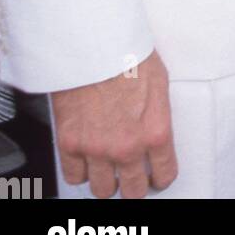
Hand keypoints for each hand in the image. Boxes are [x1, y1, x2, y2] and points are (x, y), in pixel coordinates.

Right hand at [51, 49, 176, 198]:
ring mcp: (97, 149)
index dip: (160, 177)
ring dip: (107, 181)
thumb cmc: (127, 53)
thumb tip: (158, 127)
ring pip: (103, 190)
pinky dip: (80, 172)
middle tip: (132, 176)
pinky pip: (74, 177)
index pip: (164, 174)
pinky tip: (86, 160)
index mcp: (156, 131)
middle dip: (134, 185)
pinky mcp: (70, 144)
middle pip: (133, 191)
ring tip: (108, 169)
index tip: (156, 176)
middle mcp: (128, 147)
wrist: (93, 42)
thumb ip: (158, 113)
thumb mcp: (160, 82)